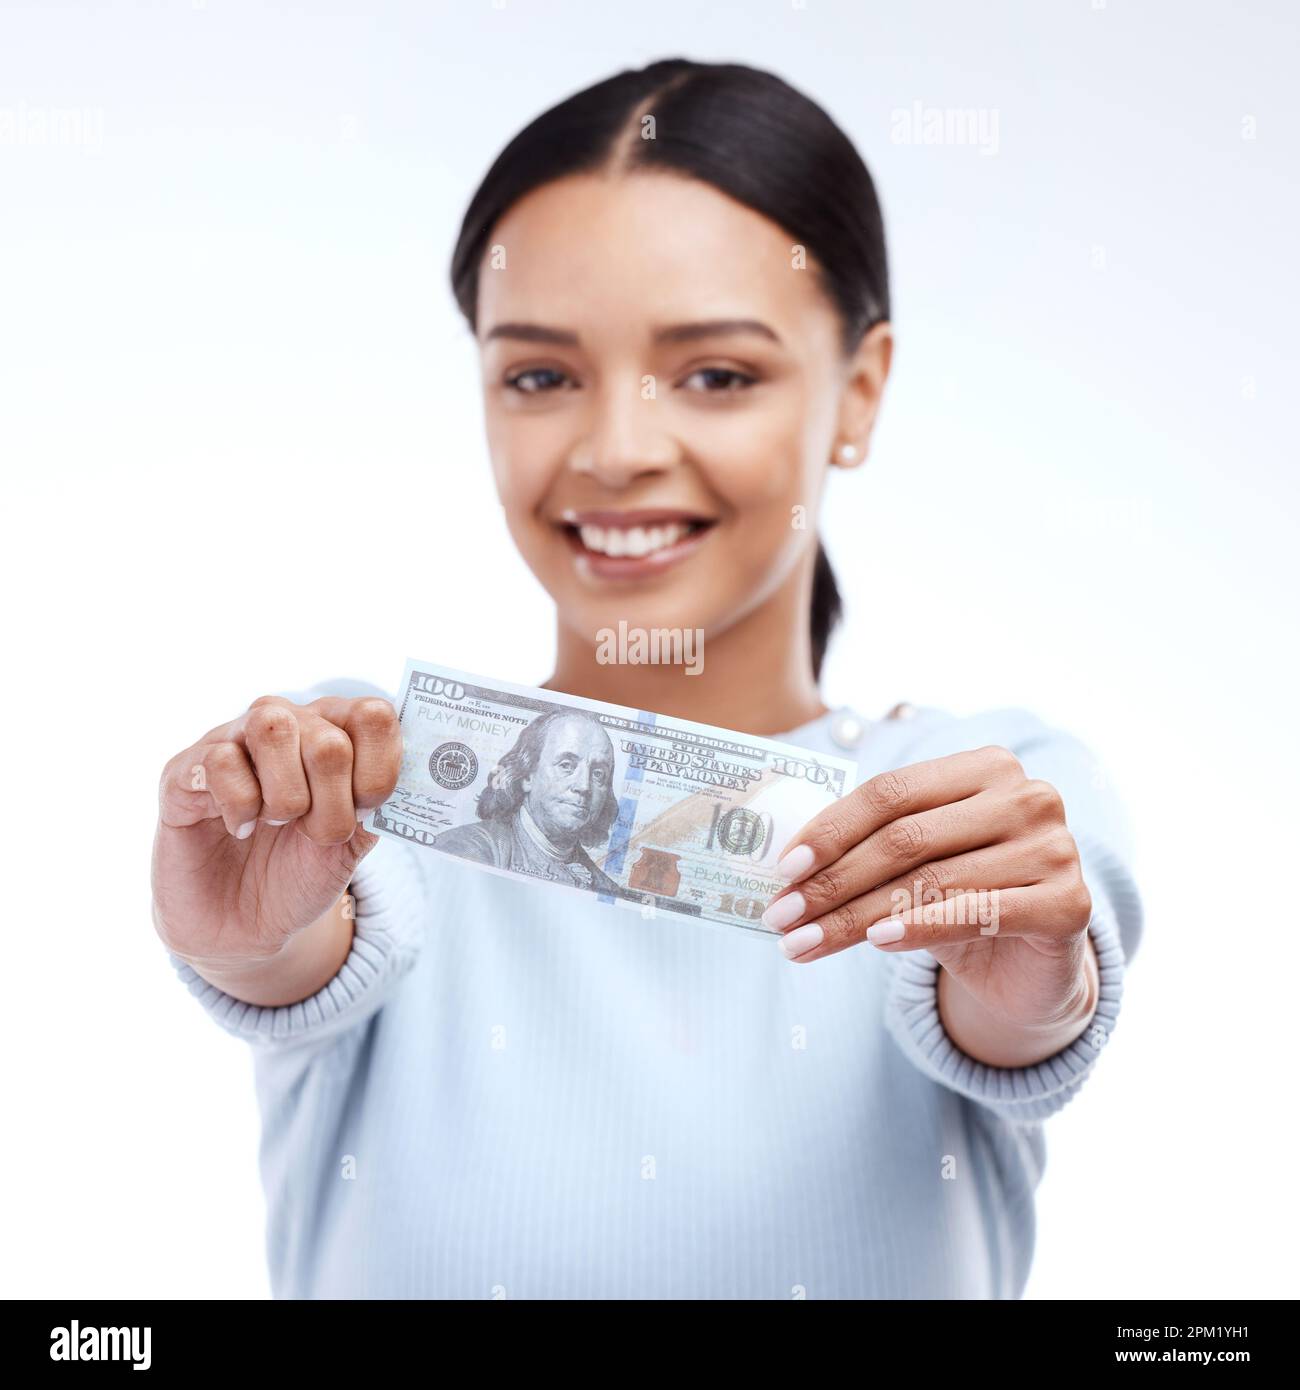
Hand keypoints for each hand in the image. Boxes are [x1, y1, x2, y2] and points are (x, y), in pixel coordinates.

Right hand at [151, 695, 401, 966]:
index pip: (374, 714)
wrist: (245, 924)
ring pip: (272, 727)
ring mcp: (232, 738)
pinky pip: (220, 761)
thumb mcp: (356, 839)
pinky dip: (240, 807)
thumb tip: (412, 769)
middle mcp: (287, 721)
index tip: (369, 809)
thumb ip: (381, 798)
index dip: (380, 769)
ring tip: (276, 823)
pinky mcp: (185, 768)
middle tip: (317, 832)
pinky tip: (240, 828)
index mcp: (336, 729)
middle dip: (333, 802)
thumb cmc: (303, 871)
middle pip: (328, 734)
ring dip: (287, 797)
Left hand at [762, 745, 1095, 1030]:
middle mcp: (1027, 796)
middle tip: (780, 915)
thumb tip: (782, 860)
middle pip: (905, 837)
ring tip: (804, 943)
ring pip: (930, 880)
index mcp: (985, 767)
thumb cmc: (960, 901)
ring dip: (856, 918)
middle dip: (832, 881)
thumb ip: (866, 849)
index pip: (890, 791)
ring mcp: (1054, 847)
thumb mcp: (913, 865)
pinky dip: (920, 926)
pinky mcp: (1070, 904)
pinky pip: (978, 913)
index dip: (829, 830)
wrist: (1032, 969)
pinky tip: (876, 942)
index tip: (781, 868)